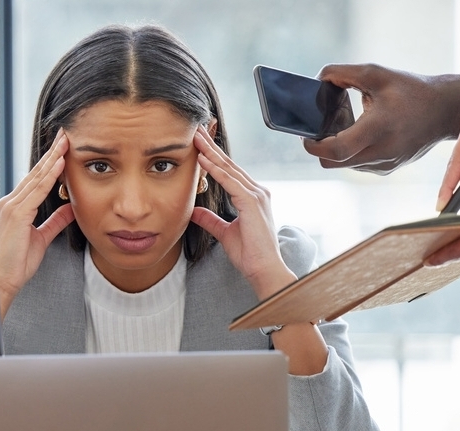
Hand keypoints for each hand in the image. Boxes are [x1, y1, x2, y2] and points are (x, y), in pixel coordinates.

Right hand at [0, 130, 74, 317]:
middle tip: (65, 135)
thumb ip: (56, 221)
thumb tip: (72, 208)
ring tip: (66, 142)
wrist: (3, 279)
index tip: (63, 148)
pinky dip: (48, 176)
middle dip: (52, 153)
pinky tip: (59, 164)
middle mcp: (11, 202)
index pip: (36, 180)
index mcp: (16, 207)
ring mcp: (12, 206)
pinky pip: (36, 191)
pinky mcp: (16, 214)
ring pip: (36, 177)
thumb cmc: (18, 262)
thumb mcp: (42, 238)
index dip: (50, 163)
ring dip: (52, 158)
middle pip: (36, 172)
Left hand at [192, 126, 327, 374]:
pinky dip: (216, 170)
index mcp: (251, 197)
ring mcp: (256, 195)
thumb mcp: (224, 233)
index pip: (229, 172)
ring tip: (195, 138)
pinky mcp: (252, 202)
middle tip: (195, 131)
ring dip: (211, 152)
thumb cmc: (250, 254)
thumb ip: (211, 220)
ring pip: (229, 169)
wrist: (264, 269)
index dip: (213, 156)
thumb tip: (195, 211)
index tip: (199, 144)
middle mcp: (257, 191)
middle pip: (229, 164)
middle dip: (211, 147)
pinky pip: (230, 182)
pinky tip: (204, 160)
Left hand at [301, 64, 459, 173]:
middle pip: (332, 163)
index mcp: (378, 129)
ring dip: (336, 149)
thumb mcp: (376, 74)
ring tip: (345, 126)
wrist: (444, 110)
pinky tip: (360, 133)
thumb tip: (317, 81)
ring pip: (344, 165)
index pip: (336, 150)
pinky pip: (357, 164)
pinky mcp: (386, 169)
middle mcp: (381, 152)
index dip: (314, 146)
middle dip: (319, 148)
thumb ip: (342, 74)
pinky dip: (351, 152)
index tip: (305, 135)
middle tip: (317, 130)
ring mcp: (384, 165)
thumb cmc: (411, 90)